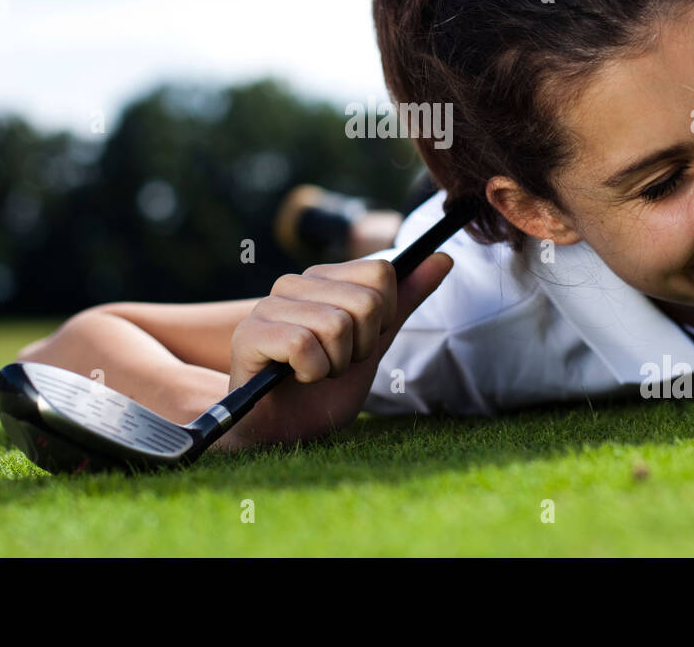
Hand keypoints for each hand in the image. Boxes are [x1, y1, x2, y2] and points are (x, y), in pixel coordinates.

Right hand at [223, 253, 453, 446]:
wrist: (281, 436)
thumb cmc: (322, 391)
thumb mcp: (374, 345)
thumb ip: (404, 301)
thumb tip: (443, 258)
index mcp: (323, 279)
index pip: (382, 272)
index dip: (384, 318)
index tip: (361, 343)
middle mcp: (293, 283)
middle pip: (366, 301)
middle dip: (361, 347)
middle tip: (335, 364)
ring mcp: (268, 306)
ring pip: (337, 325)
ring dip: (335, 364)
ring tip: (314, 373)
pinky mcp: (250, 333)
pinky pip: (305, 345)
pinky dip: (311, 373)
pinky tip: (295, 378)